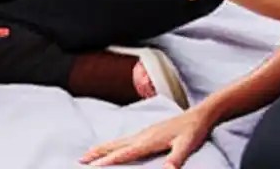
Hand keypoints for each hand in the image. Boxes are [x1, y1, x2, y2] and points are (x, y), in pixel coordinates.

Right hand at [79, 106, 215, 167]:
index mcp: (149, 140)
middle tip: (81, 160)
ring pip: (117, 141)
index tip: (93, 166)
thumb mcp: (186, 146)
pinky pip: (123, 139)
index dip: (108, 160)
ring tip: (88, 154)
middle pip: (114, 145)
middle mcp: (142, 136)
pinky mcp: (146, 132)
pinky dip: (112, 144)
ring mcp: (143, 133)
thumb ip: (175, 159)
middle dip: (97, 153)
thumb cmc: (192, 131)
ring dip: (101, 148)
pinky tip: (111, 147)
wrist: (198, 115)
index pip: (124, 153)